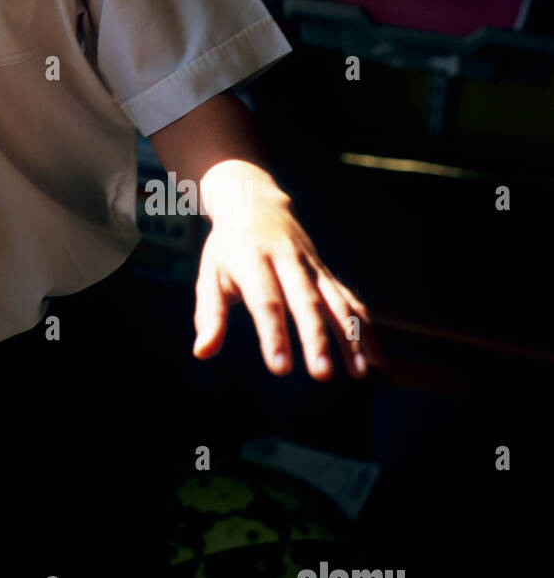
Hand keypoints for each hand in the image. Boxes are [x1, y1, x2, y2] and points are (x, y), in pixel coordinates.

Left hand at [192, 202, 383, 379]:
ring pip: (336, 301)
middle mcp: (287, 261)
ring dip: (351, 337)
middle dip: (316, 338)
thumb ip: (209, 314)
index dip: (273, 335)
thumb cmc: (227, 248)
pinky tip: (375, 360)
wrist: (255, 203)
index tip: (280, 369)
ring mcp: (311, 266)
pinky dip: (366, 329)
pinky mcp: (326, 274)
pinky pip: (350, 301)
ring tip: (360, 373)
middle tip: (322, 375)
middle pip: (305, 301)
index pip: (265, 301)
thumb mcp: (210, 274)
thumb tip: (201, 353)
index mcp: (252, 260)